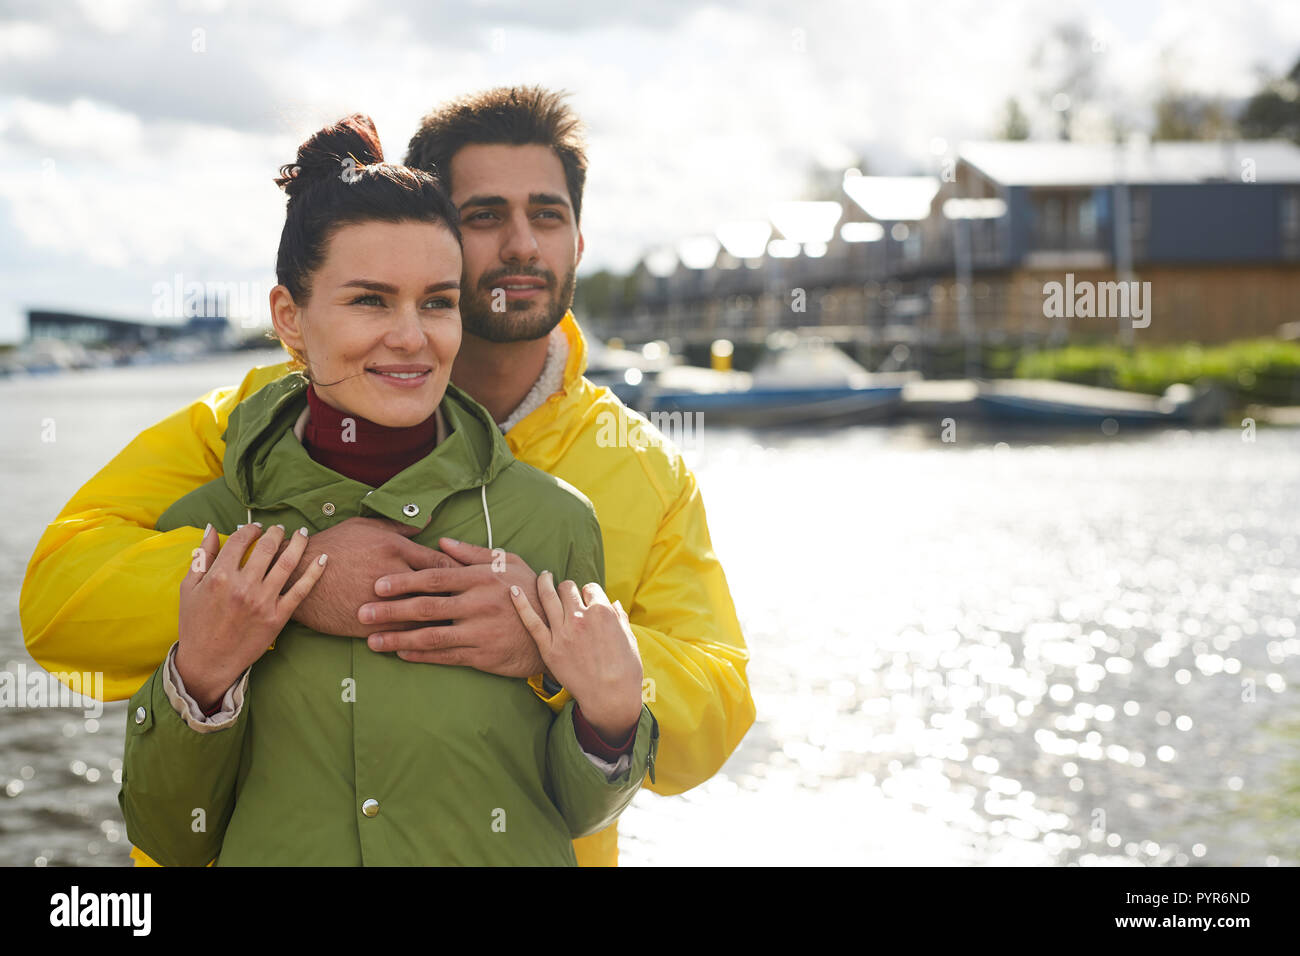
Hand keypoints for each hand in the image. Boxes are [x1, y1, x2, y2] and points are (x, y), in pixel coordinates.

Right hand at [176, 523, 326, 711]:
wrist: (208, 662)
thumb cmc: (196, 624)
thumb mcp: (190, 588)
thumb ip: (202, 556)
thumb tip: (212, 528)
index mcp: (220, 577)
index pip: (241, 541)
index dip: (251, 529)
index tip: (257, 528)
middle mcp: (243, 587)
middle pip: (268, 548)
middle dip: (276, 533)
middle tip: (280, 529)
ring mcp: (263, 602)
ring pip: (287, 563)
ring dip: (298, 544)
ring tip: (302, 534)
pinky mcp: (278, 617)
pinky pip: (301, 591)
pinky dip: (314, 572)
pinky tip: (323, 558)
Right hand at [284, 517, 456, 636]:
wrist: (295, 574)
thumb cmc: (333, 545)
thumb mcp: (365, 527)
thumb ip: (399, 526)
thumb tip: (428, 523)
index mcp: (395, 548)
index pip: (441, 562)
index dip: (459, 572)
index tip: (468, 580)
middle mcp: (393, 574)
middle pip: (439, 591)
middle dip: (457, 599)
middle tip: (472, 606)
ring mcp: (381, 602)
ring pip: (423, 616)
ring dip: (440, 622)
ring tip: (456, 626)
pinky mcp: (369, 623)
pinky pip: (400, 633)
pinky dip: (415, 637)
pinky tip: (427, 640)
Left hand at [362, 538, 545, 678]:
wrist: (555, 630)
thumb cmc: (528, 591)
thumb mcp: (508, 562)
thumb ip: (473, 552)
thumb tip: (442, 541)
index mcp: (481, 578)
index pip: (435, 577)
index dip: (404, 581)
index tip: (377, 584)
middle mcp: (479, 603)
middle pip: (426, 607)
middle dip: (390, 610)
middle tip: (362, 612)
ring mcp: (480, 631)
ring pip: (431, 636)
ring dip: (398, 639)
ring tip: (372, 641)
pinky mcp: (483, 655)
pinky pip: (446, 656)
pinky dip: (421, 656)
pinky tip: (401, 655)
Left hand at [508, 573, 642, 741]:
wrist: (610, 697)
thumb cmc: (626, 671)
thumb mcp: (630, 639)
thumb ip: (620, 618)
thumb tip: (615, 604)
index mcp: (603, 612)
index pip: (590, 588)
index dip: (589, 593)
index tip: (587, 600)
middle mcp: (581, 617)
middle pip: (568, 588)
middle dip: (568, 588)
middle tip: (566, 592)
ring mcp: (563, 632)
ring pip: (549, 596)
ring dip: (544, 583)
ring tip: (543, 577)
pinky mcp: (549, 648)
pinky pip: (531, 621)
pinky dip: (520, 604)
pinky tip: (513, 590)